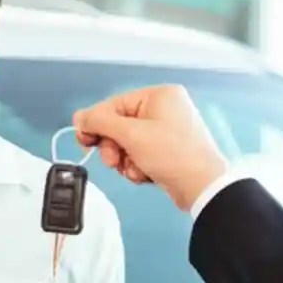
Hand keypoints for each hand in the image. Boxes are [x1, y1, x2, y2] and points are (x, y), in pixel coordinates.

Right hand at [73, 84, 227, 211]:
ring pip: (127, 142)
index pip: (115, 104)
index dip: (96, 123)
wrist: (203, 188)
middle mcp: (164, 108)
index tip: (84, 140)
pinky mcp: (167, 150)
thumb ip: (100, 122)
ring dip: (124, 159)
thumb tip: (78, 117)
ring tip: (132, 170)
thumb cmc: (172, 154)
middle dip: (113, 146)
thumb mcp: (132, 135)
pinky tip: (143, 175)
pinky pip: (140, 153)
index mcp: (159, 95)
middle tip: (111, 161)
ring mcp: (167, 130)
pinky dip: (136, 166)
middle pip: (120, 124)